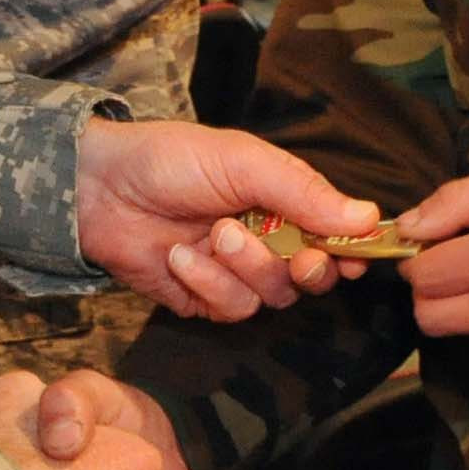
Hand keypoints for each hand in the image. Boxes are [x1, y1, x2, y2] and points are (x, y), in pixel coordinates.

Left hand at [77, 119, 378, 321]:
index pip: (335, 234)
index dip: (350, 249)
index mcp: (283, 201)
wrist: (98, 187)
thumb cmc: (171, 160)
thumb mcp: (243, 162)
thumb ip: (304, 192)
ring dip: (244, 268)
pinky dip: (207, 284)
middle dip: (306, 268)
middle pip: (314, 275)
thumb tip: (370, 217)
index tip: (353, 256)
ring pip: (273, 295)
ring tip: (211, 234)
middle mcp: (267, 240)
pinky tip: (178, 256)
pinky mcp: (204, 300)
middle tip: (297, 257)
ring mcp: (234, 273)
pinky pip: (229, 309)